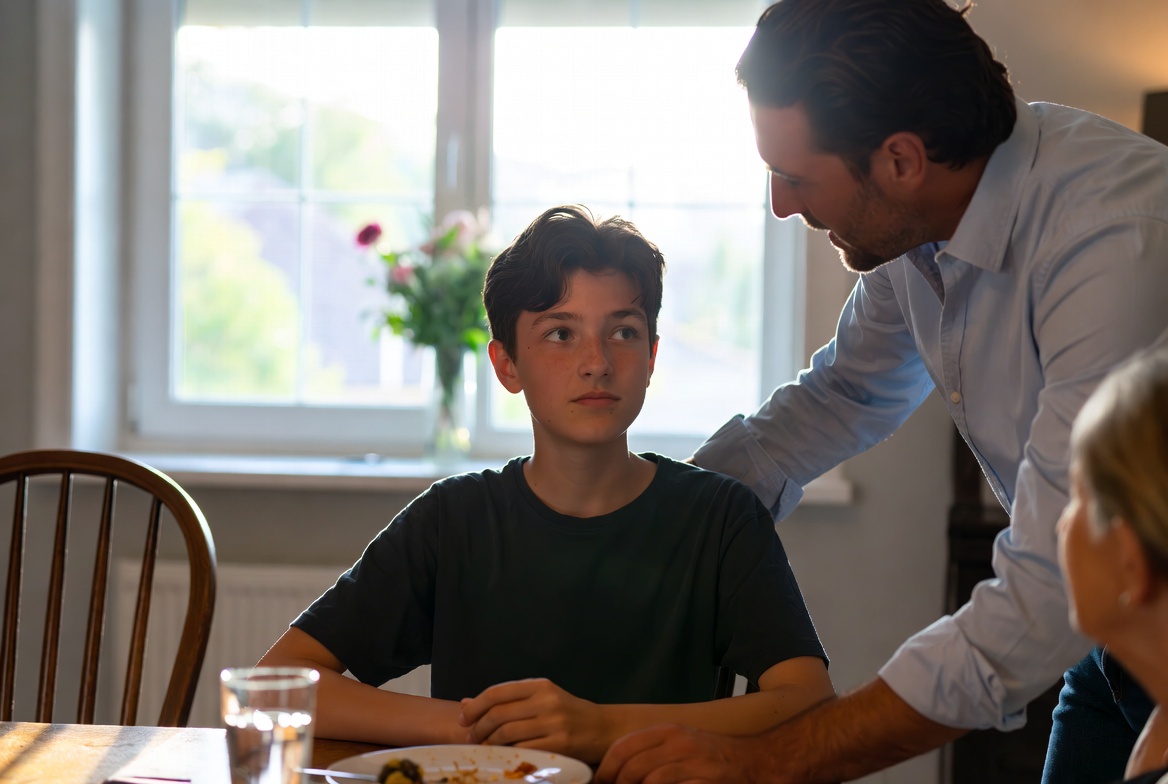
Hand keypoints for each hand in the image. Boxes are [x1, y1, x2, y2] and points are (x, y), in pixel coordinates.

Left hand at [459, 678, 609, 761]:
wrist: (603, 728)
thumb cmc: (567, 713)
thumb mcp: (539, 698)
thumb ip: (506, 700)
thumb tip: (466, 704)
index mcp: (540, 685)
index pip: (497, 692)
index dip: (475, 706)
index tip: (464, 719)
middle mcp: (547, 701)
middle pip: (499, 714)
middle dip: (478, 728)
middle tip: (471, 737)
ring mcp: (554, 723)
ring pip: (507, 733)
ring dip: (490, 743)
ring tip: (485, 747)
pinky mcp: (560, 744)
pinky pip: (523, 750)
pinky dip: (508, 753)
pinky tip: (505, 754)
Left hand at [596, 724, 763, 783]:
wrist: (755, 761)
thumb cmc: (712, 755)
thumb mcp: (679, 743)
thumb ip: (651, 751)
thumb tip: (616, 770)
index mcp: (669, 731)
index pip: (624, 746)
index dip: (607, 769)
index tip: (602, 782)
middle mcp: (681, 744)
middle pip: (633, 767)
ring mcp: (696, 764)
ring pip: (651, 781)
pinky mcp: (707, 783)